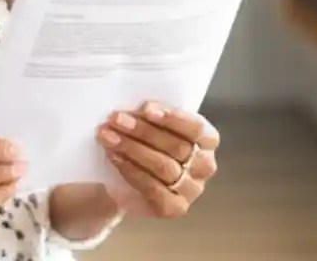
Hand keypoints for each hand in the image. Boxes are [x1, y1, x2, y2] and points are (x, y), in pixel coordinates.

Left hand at [96, 101, 219, 218]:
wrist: (128, 181)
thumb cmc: (147, 143)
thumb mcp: (154, 126)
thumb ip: (152, 116)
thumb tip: (132, 108)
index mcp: (208, 140)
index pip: (196, 127)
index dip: (172, 117)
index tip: (145, 108)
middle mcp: (205, 166)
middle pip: (176, 146)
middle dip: (143, 131)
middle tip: (116, 118)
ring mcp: (192, 189)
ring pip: (163, 166)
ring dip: (132, 148)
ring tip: (108, 136)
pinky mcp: (174, 207)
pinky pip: (152, 188)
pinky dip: (130, 170)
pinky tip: (114, 156)